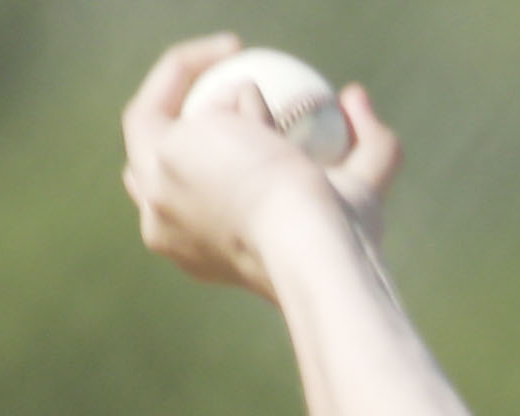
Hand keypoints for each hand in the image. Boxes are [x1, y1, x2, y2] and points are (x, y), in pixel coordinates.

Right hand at [120, 33, 400, 299]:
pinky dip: (203, 72)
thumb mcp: (366, 193)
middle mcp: (162, 227)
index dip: (215, 156)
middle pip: (145, 169)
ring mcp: (155, 191)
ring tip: (232, 58)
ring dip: (194, 89)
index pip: (187, 200)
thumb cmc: (343, 234)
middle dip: (171, 126)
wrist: (311, 245)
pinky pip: (178, 96)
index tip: (261, 119)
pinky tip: (241, 64)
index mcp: (198, 253)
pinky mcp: (159, 152)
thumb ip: (373, 147)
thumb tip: (356, 97)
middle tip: (227, 91)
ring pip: (158, 126)